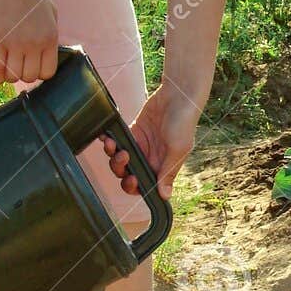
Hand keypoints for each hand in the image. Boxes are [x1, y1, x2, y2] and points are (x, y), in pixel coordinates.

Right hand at [0, 0, 57, 85]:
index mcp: (50, 38)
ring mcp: (15, 43)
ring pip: (13, 76)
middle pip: (29, 77)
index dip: (40, 72)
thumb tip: (49, 51)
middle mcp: (34, 44)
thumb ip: (52, 32)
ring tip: (7, 65)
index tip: (33, 66)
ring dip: (10, 75)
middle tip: (18, 64)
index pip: (48, 72)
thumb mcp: (51, 11)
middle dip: (24, 74)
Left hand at [100, 82, 202, 199]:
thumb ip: (167, 172)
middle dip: (120, 169)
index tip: (131, 179)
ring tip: (112, 144)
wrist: (178, 95)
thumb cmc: (184, 122)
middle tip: (122, 156)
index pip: (143, 185)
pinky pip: (117, 141)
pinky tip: (106, 137)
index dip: (133, 187)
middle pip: (127, 174)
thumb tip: (164, 196)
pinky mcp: (133, 131)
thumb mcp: (178, 149)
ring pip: (119, 159)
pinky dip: (109, 141)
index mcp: (161, 167)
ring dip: (112, 155)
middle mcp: (150, 158)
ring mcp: (140, 145)